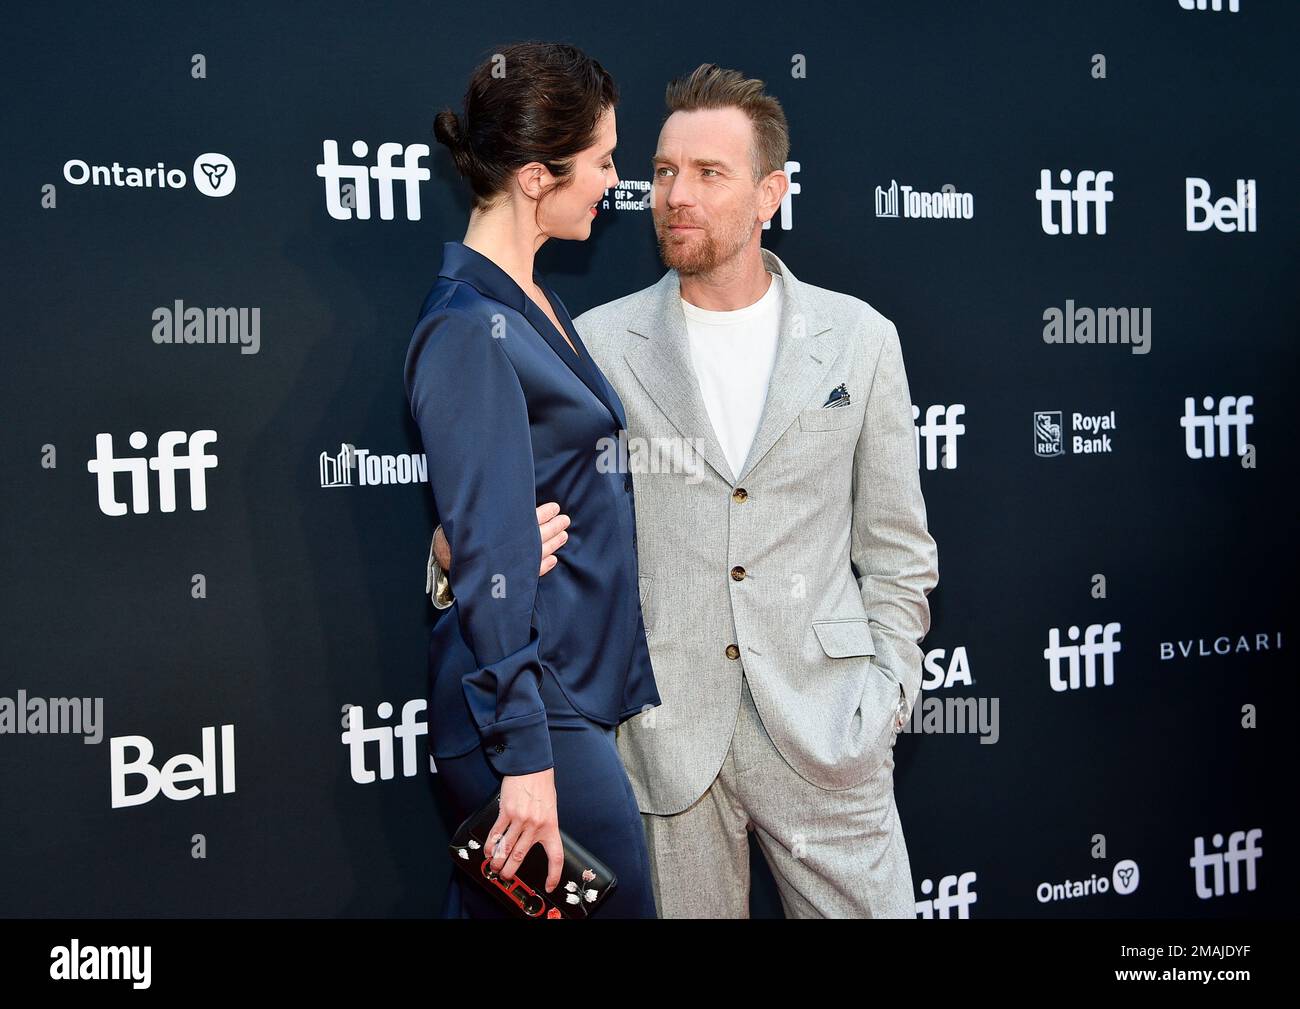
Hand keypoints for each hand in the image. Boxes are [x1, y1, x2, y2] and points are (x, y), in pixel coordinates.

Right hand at [434, 502, 569, 576]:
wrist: (444, 563)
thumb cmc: (455, 539)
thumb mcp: (472, 519)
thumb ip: (491, 515)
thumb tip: (509, 502)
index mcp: (502, 532)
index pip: (528, 521)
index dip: (543, 514)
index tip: (555, 508)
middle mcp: (509, 548)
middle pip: (538, 536)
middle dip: (553, 527)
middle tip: (565, 520)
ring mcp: (511, 564)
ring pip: (538, 553)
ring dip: (553, 544)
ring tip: (564, 536)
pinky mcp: (510, 577)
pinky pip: (532, 573)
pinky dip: (544, 566)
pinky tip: (554, 560)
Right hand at [486, 767, 562, 892]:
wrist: (531, 767)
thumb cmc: (542, 786)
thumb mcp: (550, 809)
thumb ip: (543, 826)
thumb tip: (535, 841)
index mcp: (550, 826)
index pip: (556, 856)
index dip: (554, 874)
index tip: (550, 885)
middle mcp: (535, 825)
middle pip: (521, 856)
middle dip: (510, 870)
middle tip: (505, 875)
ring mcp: (520, 819)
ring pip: (506, 848)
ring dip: (497, 860)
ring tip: (493, 866)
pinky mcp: (506, 812)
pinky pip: (496, 833)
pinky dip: (490, 844)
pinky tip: (487, 850)